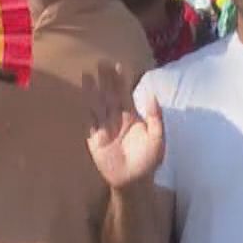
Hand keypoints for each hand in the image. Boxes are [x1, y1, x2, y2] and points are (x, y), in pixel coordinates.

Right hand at [84, 62, 163, 189]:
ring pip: (98, 104)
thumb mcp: (158, 138)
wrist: (134, 181)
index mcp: (132, 116)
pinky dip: (88, 108)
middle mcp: (117, 118)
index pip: (125, 93)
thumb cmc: (148, 160)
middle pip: (110, 94)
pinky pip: (91, 120)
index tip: (118, 65)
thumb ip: (156, 117)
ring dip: (93, 89)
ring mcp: (105, 127)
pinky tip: (84, 97)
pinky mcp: (95, 138)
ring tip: (87, 73)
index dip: (122, 80)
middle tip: (101, 61)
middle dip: (105, 79)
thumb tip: (152, 95)